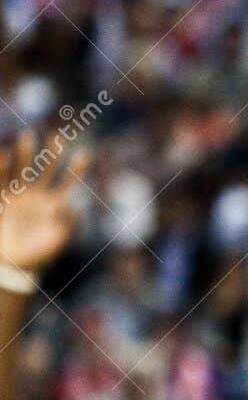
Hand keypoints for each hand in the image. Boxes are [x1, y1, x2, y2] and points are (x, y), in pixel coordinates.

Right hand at [0, 132, 85, 276]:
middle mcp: (38, 195)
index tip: (86, 152)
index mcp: (55, 204)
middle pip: (46, 169)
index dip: (77, 169)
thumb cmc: (39, 255)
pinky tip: (5, 153)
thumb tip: (69, 206)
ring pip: (23, 169)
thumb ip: (65, 224)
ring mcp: (19, 195)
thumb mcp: (57, 241)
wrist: (14, 264)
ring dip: (25, 153)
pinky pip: (2, 180)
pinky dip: (3, 167)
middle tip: (59, 136)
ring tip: (28, 135)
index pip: (68, 182)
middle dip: (52, 153)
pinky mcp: (3, 199)